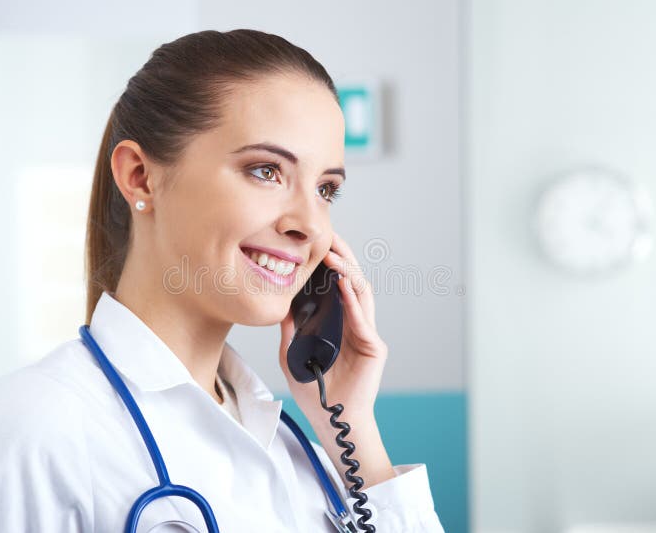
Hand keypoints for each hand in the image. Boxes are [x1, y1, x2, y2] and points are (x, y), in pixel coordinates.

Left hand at [278, 232, 387, 424]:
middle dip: (342, 257)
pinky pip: (362, 319)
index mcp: (339, 323)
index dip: (330, 263)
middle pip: (352, 281)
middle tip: (328, 236)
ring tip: (332, 255)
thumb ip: (290, 331)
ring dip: (347, 272)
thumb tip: (282, 306)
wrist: (333, 419)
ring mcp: (366, 333)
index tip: (316, 243)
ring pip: (361, 293)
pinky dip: (352, 300)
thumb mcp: (293, 355)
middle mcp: (356, 323)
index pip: (337, 285)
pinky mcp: (373, 347)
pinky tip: (342, 285)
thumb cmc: (316, 391)